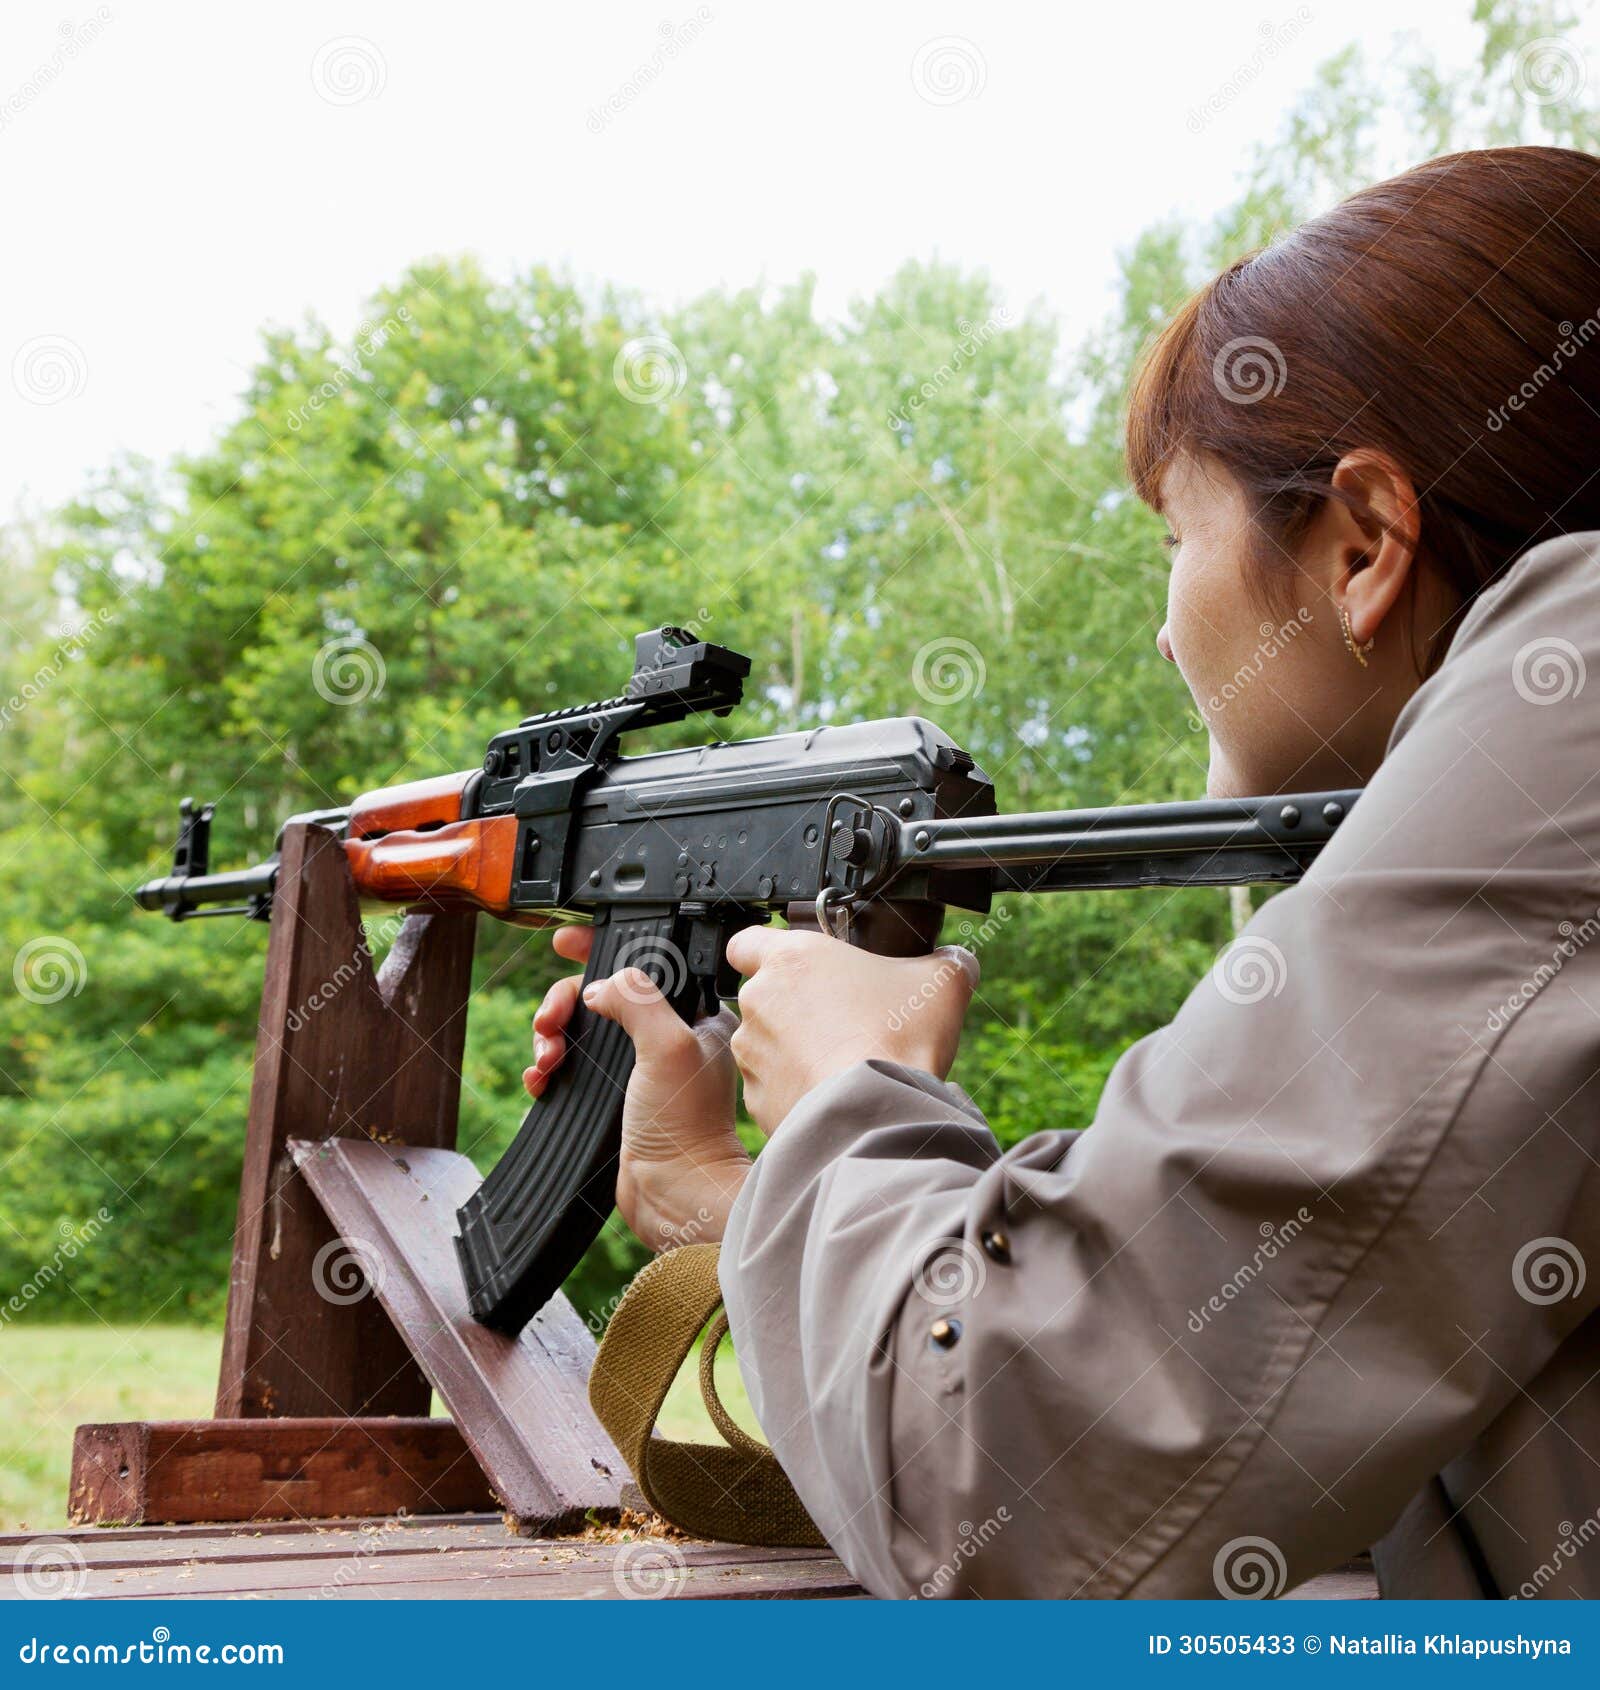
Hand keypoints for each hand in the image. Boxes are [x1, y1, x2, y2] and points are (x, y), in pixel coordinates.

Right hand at [525, 927, 749, 1250]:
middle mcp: (665, 1037)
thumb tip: (598, 986)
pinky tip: (540, 1081)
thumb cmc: (686, 1127)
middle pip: (599, 996)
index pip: (642, 964)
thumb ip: (637, 999)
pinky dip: (549, 1071)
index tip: (564, 943)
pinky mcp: (613, 1098)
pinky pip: (570, 1070)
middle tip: (548, 1023)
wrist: (674, 1194)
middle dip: (564, 1003)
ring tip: (545, 1059)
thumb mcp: (669, 1046)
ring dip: (552, 1038)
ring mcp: (636, 1068)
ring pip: (580, 1032)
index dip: (600, 949)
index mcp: (691, 1015)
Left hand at [724, 928, 978, 1135]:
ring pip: (765, 1042)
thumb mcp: (942, 982)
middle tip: (841, 1018)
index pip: (747, 941)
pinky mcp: (757, 1098)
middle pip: (764, 994)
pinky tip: (832, 1094)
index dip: (766, 951)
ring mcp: (753, 1052)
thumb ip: (946, 962)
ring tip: (840, 1061)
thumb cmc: (898, 1039)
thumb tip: (957, 964)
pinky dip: (794, 1088)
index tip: (795, 966)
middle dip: (794, 1005)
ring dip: (792, 1048)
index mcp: (792, 959)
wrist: (877, 1112)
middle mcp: (760, 1000)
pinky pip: (771, 1087)